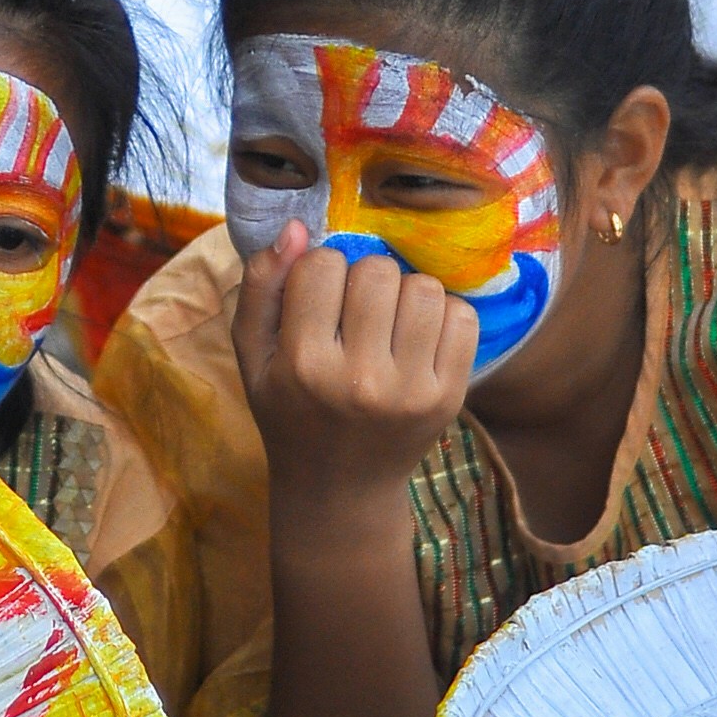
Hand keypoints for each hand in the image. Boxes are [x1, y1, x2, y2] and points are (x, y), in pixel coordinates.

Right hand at [233, 219, 475, 500]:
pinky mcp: (449, 397)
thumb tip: (296, 228)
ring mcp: (411, 390)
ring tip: (388, 320)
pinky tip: (417, 337)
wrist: (339, 488)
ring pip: (424, 288)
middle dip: (364, 278)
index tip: (316, 300)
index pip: (322, 266)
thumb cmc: (288, 411)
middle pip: (378, 271)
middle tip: (355, 310)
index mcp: (304, 366)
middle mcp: (360, 379)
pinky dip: (441, 315)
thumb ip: (261, 287)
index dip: (317, 271)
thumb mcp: (253, 356)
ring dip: (405, 293)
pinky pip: (462, 316)